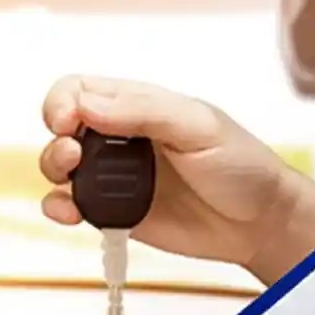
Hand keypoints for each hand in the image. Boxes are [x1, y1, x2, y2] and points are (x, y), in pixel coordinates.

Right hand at [39, 75, 314, 284]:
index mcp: (137, 106)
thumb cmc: (242, 166)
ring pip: (60, 167)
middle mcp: (119, 139)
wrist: (260, 224)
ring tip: (72, 184)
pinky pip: (71, 206)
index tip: (68, 122)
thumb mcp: (199, 126)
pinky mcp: (113, 213)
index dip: (63, 103)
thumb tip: (88, 105)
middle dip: (56, 141)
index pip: (80, 90)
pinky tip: (69, 214)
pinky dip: (59, 209)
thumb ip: (144, 111)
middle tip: (74, 157)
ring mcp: (113, 177)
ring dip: (53, 171)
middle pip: (61, 128)